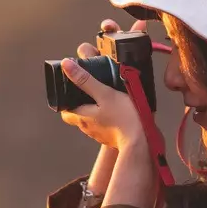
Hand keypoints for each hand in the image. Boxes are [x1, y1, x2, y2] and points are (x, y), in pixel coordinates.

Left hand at [60, 19, 153, 149]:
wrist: (142, 141)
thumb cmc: (124, 118)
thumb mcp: (104, 93)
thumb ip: (85, 80)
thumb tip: (66, 65)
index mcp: (82, 117)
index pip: (65, 112)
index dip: (65, 102)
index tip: (70, 92)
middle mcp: (88, 128)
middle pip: (77, 116)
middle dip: (80, 105)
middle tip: (88, 93)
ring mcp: (100, 135)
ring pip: (91, 121)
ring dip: (94, 111)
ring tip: (104, 98)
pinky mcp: (111, 137)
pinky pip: (104, 127)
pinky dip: (106, 119)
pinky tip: (116, 111)